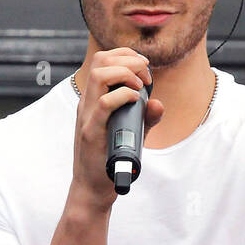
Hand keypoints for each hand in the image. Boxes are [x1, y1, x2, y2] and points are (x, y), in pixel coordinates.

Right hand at [72, 49, 164, 208]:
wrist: (92, 188)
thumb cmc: (109, 159)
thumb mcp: (131, 133)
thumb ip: (145, 117)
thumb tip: (158, 103)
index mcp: (93, 98)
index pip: (103, 60)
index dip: (126, 56)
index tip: (145, 70)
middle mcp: (87, 103)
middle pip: (100, 60)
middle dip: (128, 59)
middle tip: (145, 75)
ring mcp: (87, 116)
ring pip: (99, 75)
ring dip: (125, 73)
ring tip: (139, 86)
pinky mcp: (91, 132)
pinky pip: (104, 104)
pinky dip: (123, 95)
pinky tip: (135, 99)